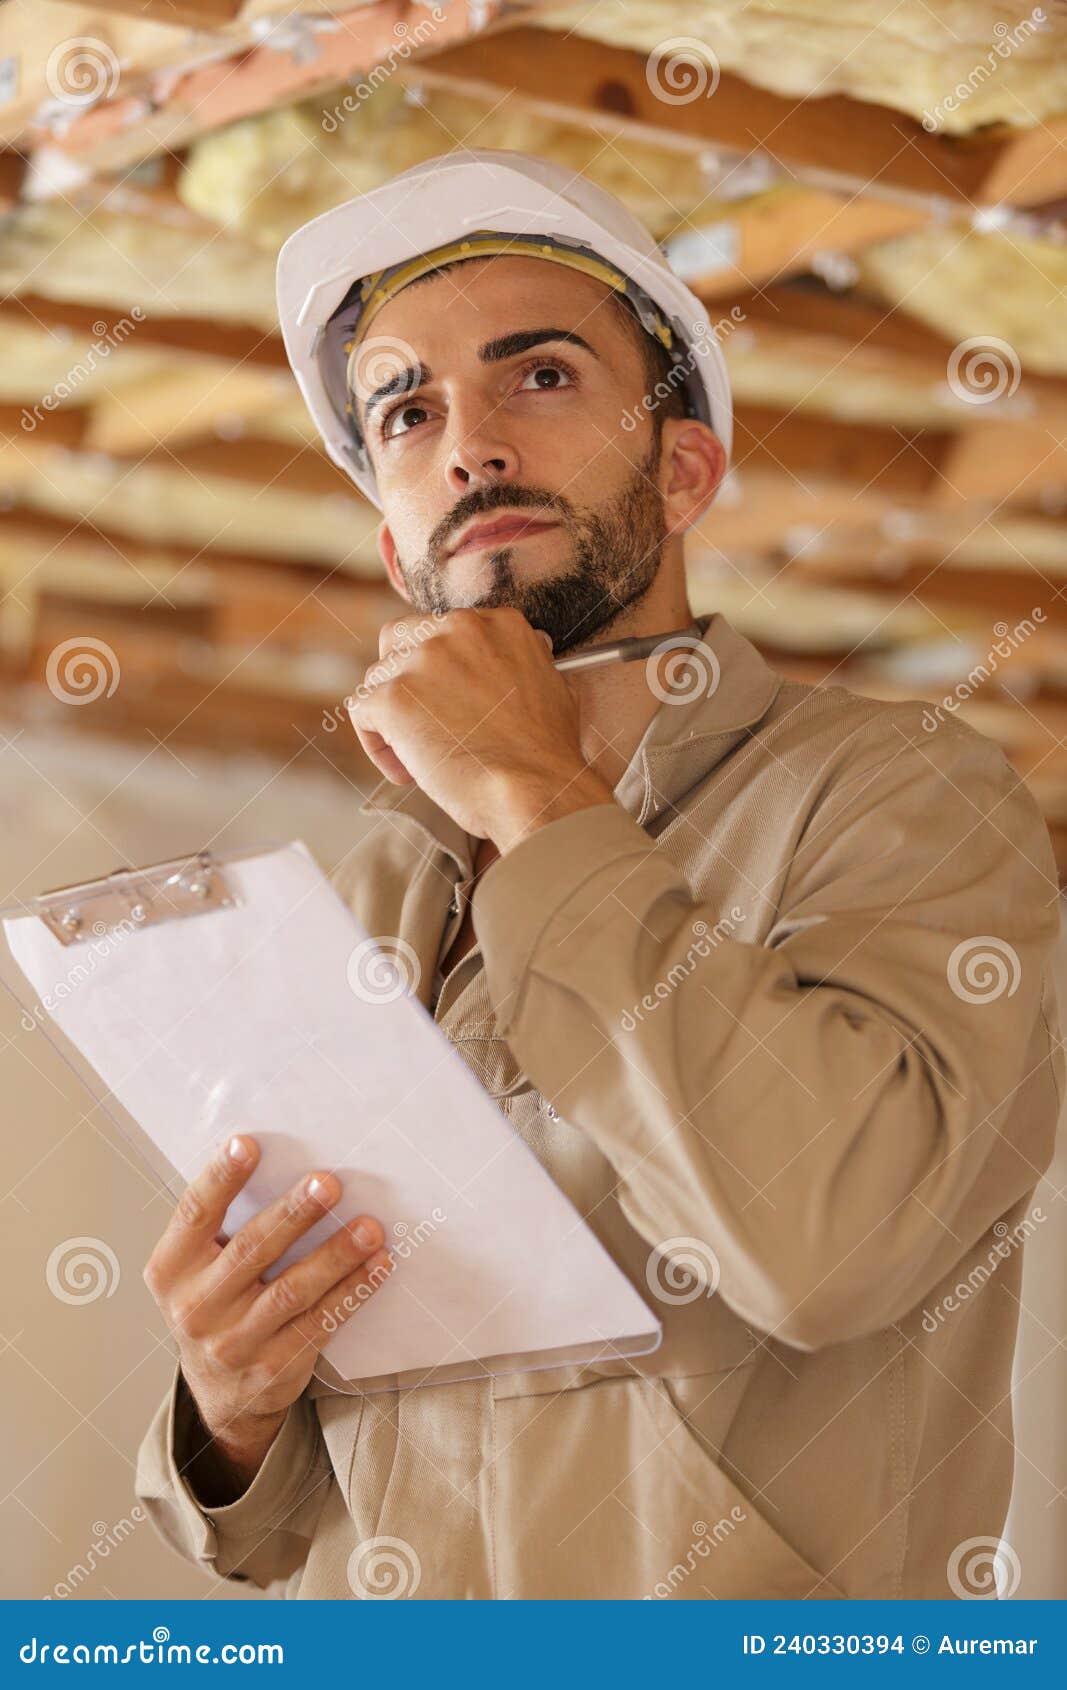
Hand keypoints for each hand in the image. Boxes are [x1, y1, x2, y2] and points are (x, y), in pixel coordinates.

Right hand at [143, 1135, 391, 1492]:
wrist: (220, 1392)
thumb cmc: (215, 1305)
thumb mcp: (197, 1269)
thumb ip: (222, 1226)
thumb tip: (284, 1163)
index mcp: (171, 1269)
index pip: (195, 1213)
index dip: (220, 1177)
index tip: (248, 1143)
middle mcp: (196, 1306)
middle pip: (251, 1249)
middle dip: (294, 1213)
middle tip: (328, 1183)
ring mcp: (233, 1342)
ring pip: (292, 1289)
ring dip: (336, 1254)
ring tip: (368, 1227)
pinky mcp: (273, 1366)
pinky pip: (320, 1322)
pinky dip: (352, 1290)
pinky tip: (376, 1264)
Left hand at [348, 607, 613, 849]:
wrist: (535, 788)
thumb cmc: (547, 753)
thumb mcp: (551, 683)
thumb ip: (526, 659)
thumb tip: (529, 650)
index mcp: (497, 622)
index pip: (443, 629)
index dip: (439, 669)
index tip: (451, 704)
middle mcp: (457, 629)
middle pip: (398, 638)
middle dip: (401, 678)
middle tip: (419, 720)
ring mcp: (421, 660)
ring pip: (377, 679)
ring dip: (391, 718)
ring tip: (420, 760)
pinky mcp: (392, 696)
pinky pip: (362, 712)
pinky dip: (378, 746)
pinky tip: (407, 774)